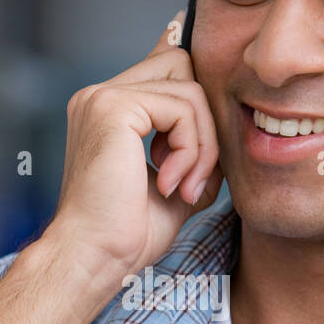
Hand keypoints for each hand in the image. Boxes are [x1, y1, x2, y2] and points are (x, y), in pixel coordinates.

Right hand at [45, 12, 224, 282]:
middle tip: (195, 176)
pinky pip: (182, 109)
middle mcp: (100, 96)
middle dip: (204, 122)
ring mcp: (103, 97)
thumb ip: (194, 153)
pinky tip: (171, 185)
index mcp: (108, 110)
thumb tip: (228, 136)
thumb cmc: (127, 234)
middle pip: (183, 66)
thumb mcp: (175, 185)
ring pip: (190, 91)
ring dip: (202, 146)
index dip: (195, 106)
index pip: (168, 71)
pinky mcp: (113, 107)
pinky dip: (191, 151)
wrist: (94, 257)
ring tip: (184, 189)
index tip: (195, 164)